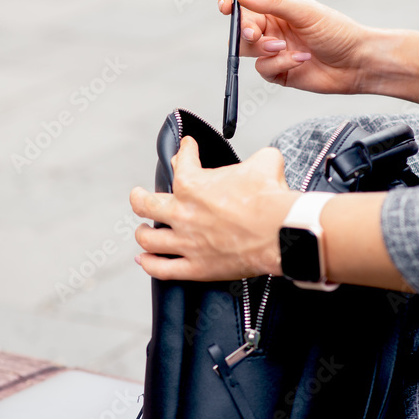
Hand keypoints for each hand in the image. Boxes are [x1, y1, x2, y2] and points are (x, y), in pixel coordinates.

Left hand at [130, 136, 298, 280]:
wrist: (280, 232)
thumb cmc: (271, 198)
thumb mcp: (265, 162)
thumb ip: (258, 158)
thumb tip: (264, 160)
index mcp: (193, 185)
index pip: (181, 161)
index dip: (185, 151)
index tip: (187, 148)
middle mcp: (182, 213)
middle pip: (145, 204)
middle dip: (138, 197)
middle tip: (138, 195)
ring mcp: (187, 242)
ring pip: (148, 239)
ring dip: (142, 234)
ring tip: (142, 231)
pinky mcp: (197, 267)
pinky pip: (163, 269)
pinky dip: (149, 265)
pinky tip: (144, 260)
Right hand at [218, 0, 371, 94]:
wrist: (358, 64)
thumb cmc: (336, 31)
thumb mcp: (303, 11)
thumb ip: (269, 1)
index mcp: (275, 2)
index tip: (226, 7)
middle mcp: (271, 24)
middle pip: (240, 26)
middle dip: (245, 31)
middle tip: (255, 36)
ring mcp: (272, 48)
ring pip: (246, 49)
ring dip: (263, 49)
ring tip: (285, 48)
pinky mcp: (277, 70)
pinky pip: (262, 69)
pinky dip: (279, 64)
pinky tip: (301, 60)